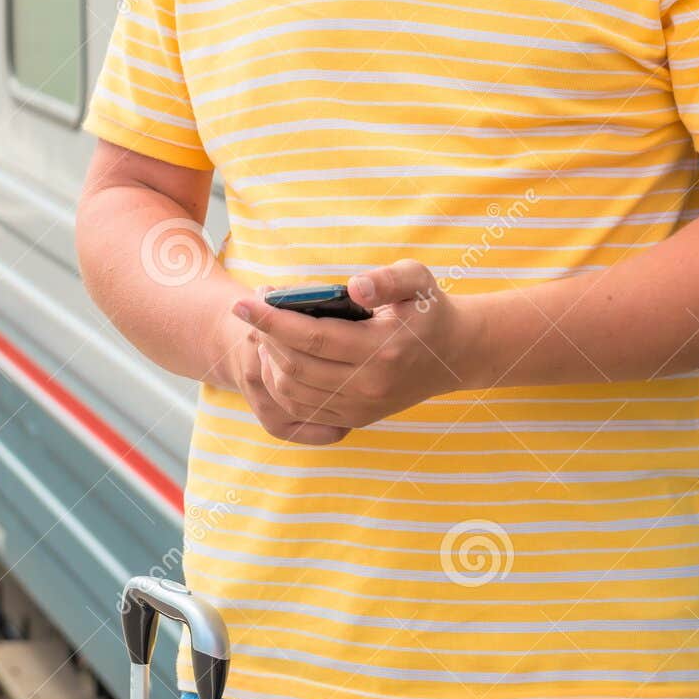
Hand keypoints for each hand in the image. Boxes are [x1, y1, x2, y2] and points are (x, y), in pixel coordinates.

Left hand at [231, 260, 479, 440]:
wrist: (455, 355)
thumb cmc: (429, 309)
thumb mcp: (418, 280)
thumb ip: (387, 279)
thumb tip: (353, 286)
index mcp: (382, 349)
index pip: (312, 337)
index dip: (272, 320)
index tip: (243, 302)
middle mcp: (369, 385)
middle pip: (295, 366)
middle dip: (264, 337)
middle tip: (251, 310)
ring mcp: (361, 407)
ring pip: (293, 391)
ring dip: (268, 361)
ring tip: (262, 332)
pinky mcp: (355, 419)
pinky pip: (304, 408)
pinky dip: (280, 385)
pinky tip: (276, 358)